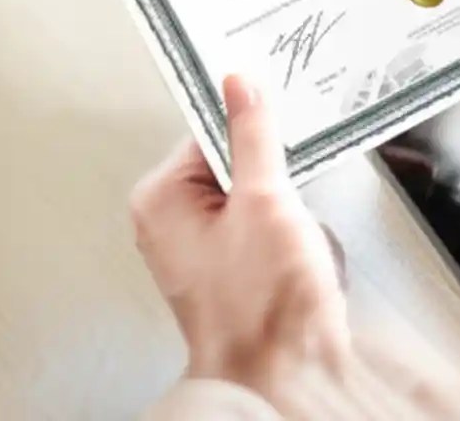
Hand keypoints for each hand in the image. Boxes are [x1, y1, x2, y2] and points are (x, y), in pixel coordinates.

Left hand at [132, 76, 459, 418]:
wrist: (287, 372)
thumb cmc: (263, 304)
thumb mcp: (266, 199)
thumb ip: (253, 135)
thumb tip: (240, 86)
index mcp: (162, 199)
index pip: (208, 129)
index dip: (252, 125)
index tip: (281, 119)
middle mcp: (172, 223)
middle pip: (232, 161)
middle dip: (274, 175)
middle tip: (288, 197)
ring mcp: (202, 248)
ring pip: (255, 195)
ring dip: (287, 207)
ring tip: (293, 236)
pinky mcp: (232, 268)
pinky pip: (264, 226)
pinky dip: (289, 233)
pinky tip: (298, 253)